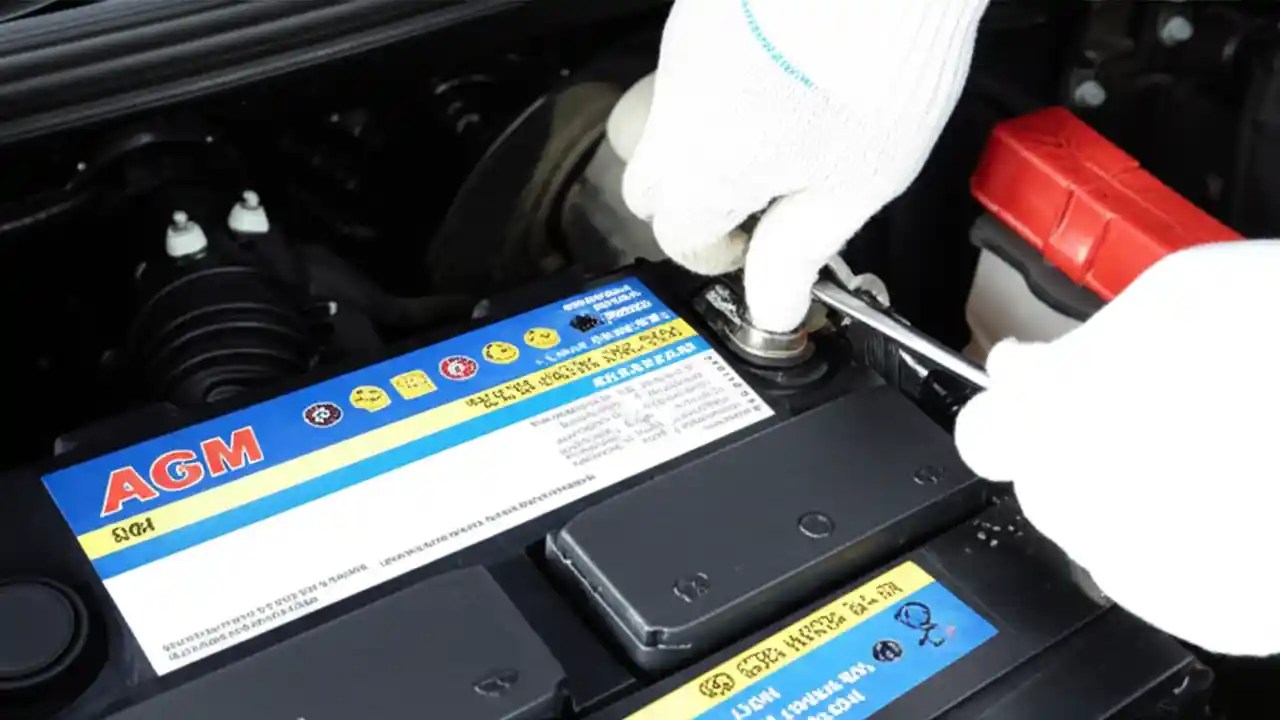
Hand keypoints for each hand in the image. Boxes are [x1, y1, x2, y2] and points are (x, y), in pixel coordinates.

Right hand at [624, 0, 988, 331]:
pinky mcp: (702, 7)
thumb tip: (771, 305)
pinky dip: (721, 84)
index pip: (677, 238)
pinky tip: (782, 71)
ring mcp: (681, 49)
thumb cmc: (874, 66)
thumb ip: (799, 250)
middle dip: (687, 203)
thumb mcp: (854, 185)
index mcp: (702, 172)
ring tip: (776, 128)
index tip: (754, 250)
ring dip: (701, 140)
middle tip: (753, 201)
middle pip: (646, 181)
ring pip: (665, 117)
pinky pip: (690, 64)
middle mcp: (673, 111)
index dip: (717, 254)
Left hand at [955, 241, 1279, 655]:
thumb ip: (1083, 345)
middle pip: (1049, 482)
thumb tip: (1032, 368)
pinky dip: (1192, 539)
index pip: (988, 429)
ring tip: (1216, 445)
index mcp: (1047, 419)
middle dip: (1080, 444)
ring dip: (1137, 492)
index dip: (1020, 405)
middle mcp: (1078, 503)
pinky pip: (1174, 575)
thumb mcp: (1174, 295)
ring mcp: (1143, 568)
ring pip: (1109, 532)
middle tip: (1151, 404)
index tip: (1045, 387)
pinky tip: (1240, 494)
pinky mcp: (1212, 614)